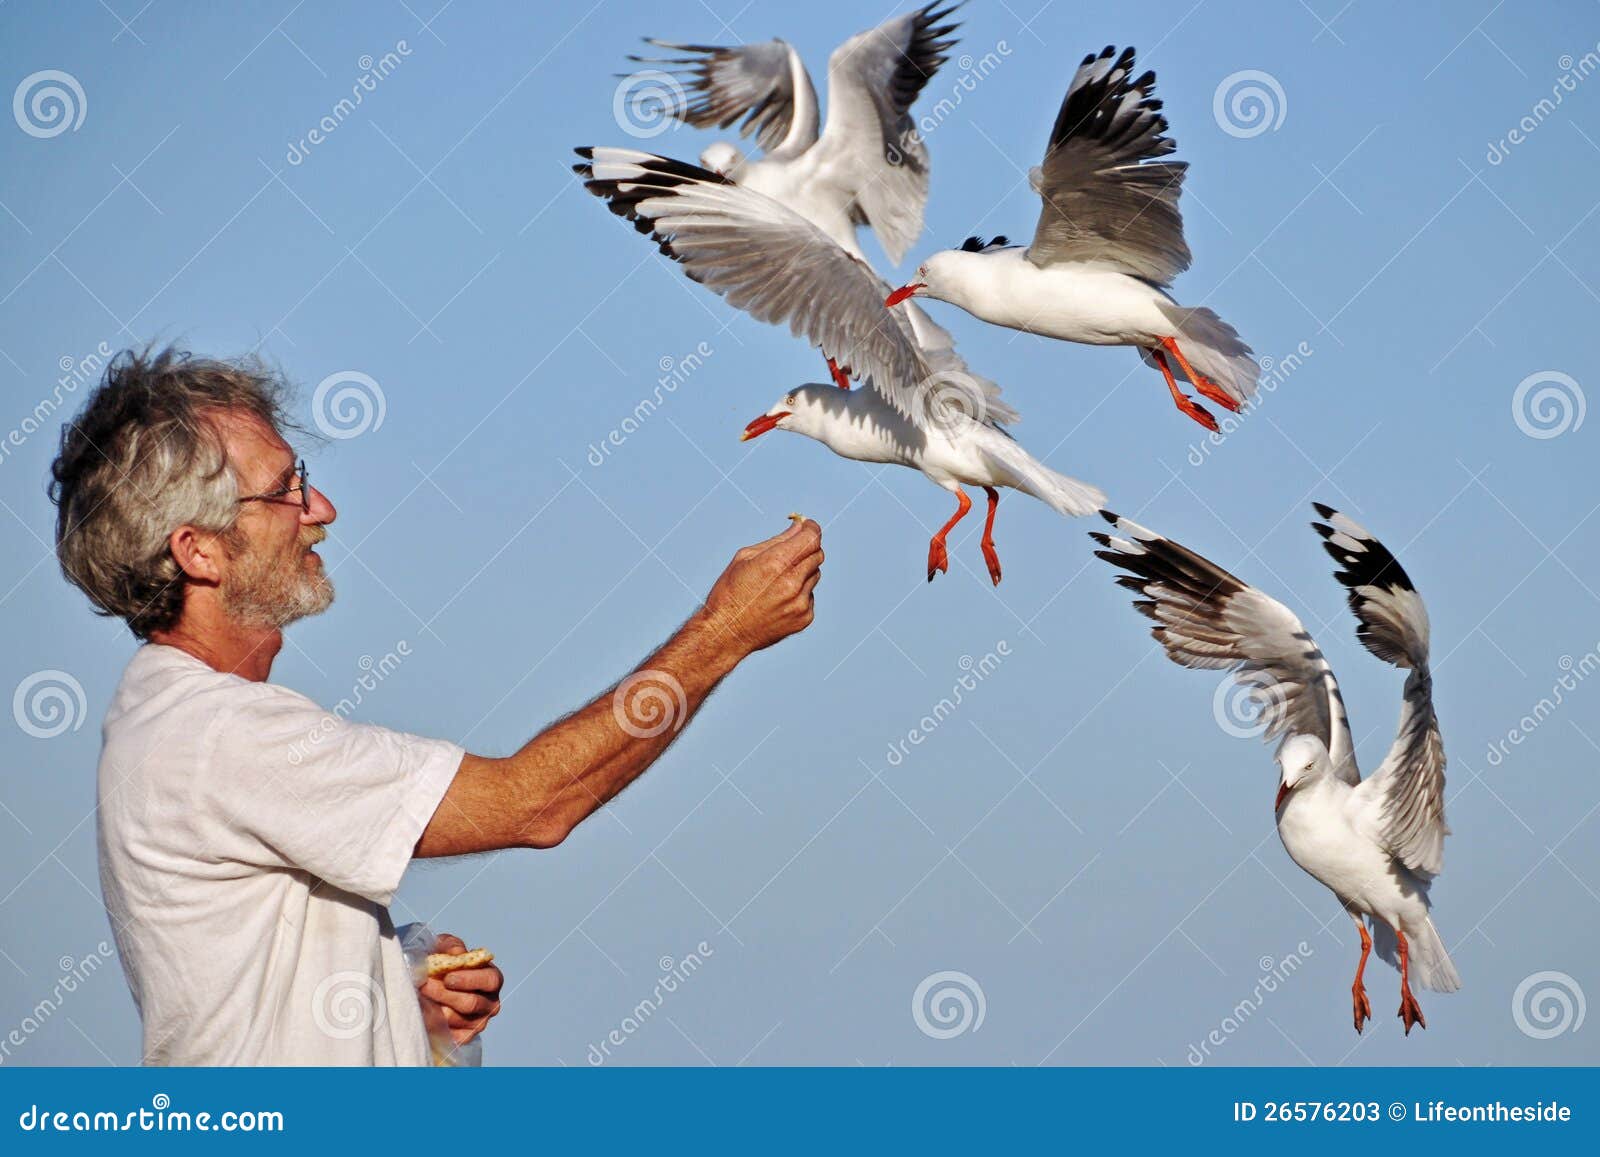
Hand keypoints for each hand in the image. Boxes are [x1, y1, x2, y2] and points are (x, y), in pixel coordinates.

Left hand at [416, 933, 503, 1045]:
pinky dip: (434, 1023)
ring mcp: (479, 1023)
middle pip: (471, 1003)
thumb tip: (458, 954)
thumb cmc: (441, 963)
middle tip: (424, 986)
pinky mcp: (465, 1037)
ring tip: (419, 996)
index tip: (447, 978)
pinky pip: (450, 1034)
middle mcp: (490, 1003)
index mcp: (491, 979)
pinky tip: (423, 1011)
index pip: (490, 980)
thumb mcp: (443, 947)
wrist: (427, 985)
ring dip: (435, 1007)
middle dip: (445, 994)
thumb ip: (451, 946)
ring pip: (457, 1019)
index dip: (470, 979)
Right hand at [701, 517, 822, 655]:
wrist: (726, 632)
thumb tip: (798, 526)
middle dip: (805, 549)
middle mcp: (792, 582)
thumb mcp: (745, 558)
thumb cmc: (730, 592)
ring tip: (776, 583)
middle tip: (789, 554)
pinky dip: (800, 594)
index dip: (811, 529)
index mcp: (776, 563)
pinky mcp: (804, 618)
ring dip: (802, 572)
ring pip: (814, 575)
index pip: (811, 538)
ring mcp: (800, 602)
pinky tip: (778, 601)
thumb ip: (777, 541)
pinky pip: (810, 596)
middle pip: (817, 555)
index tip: (807, 527)